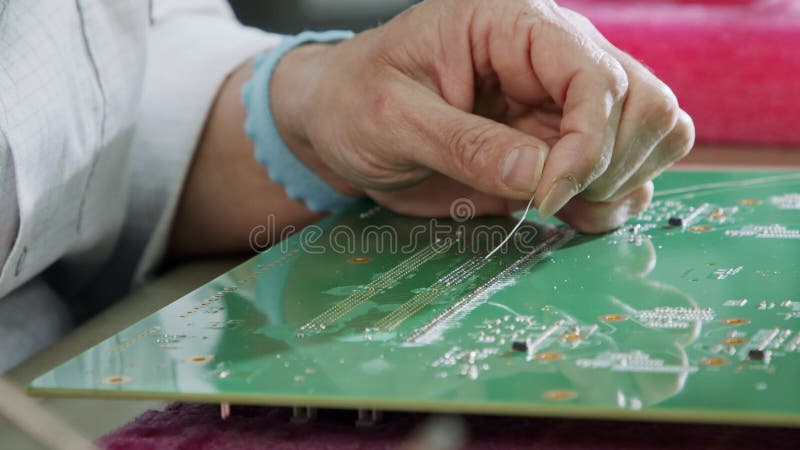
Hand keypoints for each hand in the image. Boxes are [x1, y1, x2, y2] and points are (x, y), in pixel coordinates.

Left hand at [271, 0, 694, 232]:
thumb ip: (464, 143)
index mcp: (516, 27)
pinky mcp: (559, 150)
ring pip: (652, 136)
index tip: (543, 195)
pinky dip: (610, 203)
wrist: (342, 125)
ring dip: (621, 185)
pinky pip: (623, 174)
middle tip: (545, 201)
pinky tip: (563, 214)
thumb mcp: (391, 116)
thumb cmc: (355, 100)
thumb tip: (538, 176)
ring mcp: (562, 107)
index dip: (588, 142)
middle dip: (611, 166)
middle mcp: (554, 60)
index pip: (595, 75)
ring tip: (557, 208)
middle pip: (645, 104)